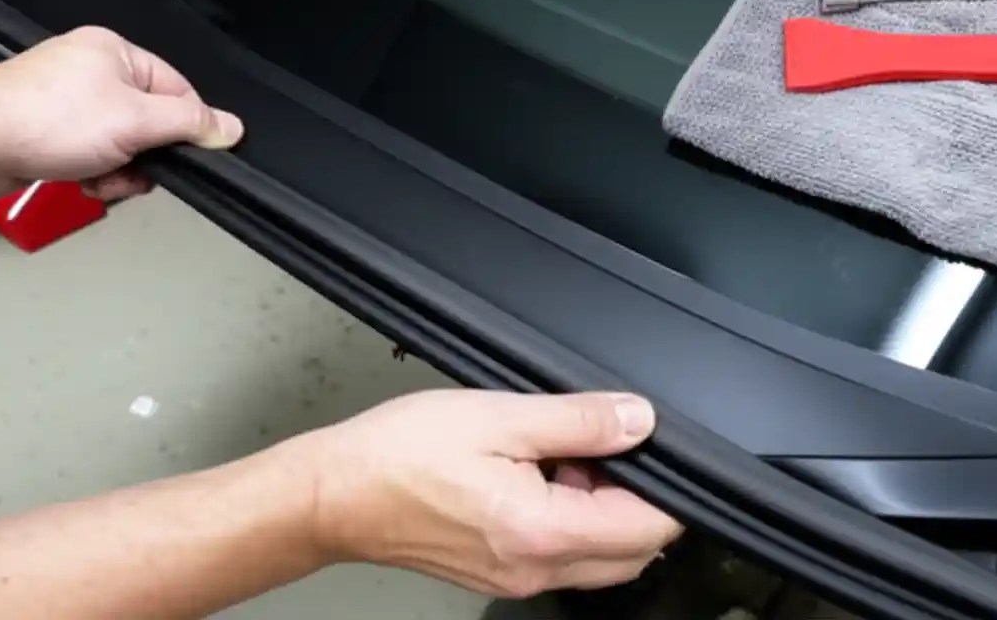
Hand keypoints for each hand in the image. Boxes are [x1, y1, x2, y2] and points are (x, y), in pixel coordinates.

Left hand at [0, 26, 243, 199]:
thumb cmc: (48, 120)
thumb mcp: (135, 121)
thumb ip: (189, 124)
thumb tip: (231, 127)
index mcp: (117, 54)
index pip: (178, 90)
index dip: (186, 128)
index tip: (187, 157)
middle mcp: (94, 73)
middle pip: (151, 124)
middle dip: (144, 158)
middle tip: (128, 171)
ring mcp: (71, 104)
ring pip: (123, 146)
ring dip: (118, 172)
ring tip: (96, 179)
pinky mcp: (51, 132)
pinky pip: (94, 156)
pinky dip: (93, 174)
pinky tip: (79, 181)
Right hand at [302, 390, 682, 596]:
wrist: (335, 494)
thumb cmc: (400, 453)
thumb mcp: (498, 416)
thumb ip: (578, 420)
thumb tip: (639, 419)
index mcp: (543, 532)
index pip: (648, 529)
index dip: (661, 484)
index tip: (642, 443)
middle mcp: (534, 570)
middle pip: (632, 553)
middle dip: (633, 500)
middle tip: (594, 446)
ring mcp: (515, 580)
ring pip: (598, 559)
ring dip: (599, 511)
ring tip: (554, 457)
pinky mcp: (497, 575)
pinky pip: (560, 558)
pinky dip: (567, 522)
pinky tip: (530, 477)